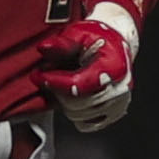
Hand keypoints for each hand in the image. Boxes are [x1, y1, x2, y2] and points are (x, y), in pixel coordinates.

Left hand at [37, 1, 139, 132]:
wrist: (115, 43)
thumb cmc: (99, 38)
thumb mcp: (79, 34)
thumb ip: (62, 43)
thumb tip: (44, 47)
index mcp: (114, 68)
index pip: (77, 85)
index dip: (53, 82)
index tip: (38, 75)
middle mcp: (120, 89)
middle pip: (76, 104)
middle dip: (57, 92)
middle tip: (49, 78)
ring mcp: (118, 103)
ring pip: (78, 115)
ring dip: (64, 102)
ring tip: (64, 85)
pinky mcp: (114, 114)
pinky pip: (85, 124)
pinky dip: (75, 113)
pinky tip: (74, 97)